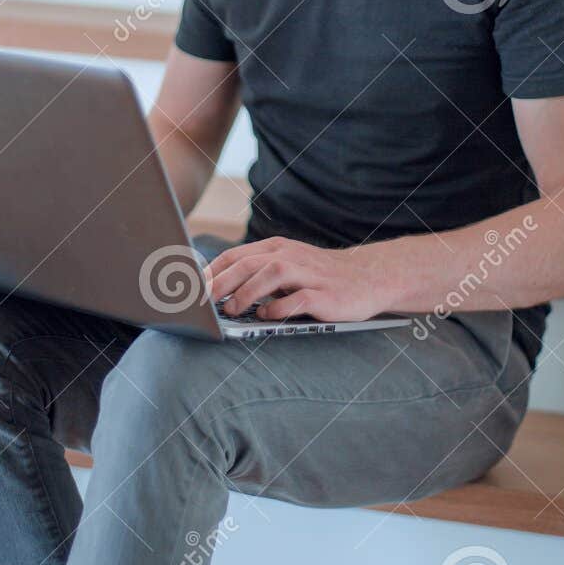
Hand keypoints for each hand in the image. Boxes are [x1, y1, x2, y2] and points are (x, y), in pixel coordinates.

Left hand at [203, 236, 398, 322]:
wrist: (370, 277)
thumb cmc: (321, 276)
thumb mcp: (289, 266)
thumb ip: (259, 273)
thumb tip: (218, 290)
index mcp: (278, 248)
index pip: (236, 255)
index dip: (212, 272)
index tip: (193, 289)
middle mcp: (292, 257)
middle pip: (249, 263)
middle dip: (223, 282)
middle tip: (205, 301)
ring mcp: (310, 275)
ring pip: (271, 274)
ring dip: (247, 292)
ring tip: (233, 310)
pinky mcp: (326, 295)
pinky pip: (298, 298)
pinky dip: (280, 307)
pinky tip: (268, 316)